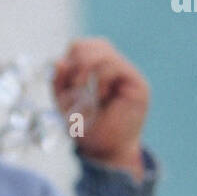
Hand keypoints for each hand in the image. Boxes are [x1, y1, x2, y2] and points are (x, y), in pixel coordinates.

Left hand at [52, 37, 149, 176]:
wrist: (105, 150)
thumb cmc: (87, 127)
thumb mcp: (64, 103)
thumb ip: (59, 82)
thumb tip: (58, 61)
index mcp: (96, 69)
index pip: (82, 46)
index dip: (70, 58)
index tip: (65, 79)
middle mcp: (114, 68)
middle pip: (95, 44)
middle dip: (79, 61)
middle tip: (75, 84)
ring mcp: (127, 74)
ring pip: (105, 53)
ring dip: (88, 71)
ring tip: (85, 92)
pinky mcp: (138, 84)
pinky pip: (116, 66)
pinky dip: (101, 79)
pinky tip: (100, 95)